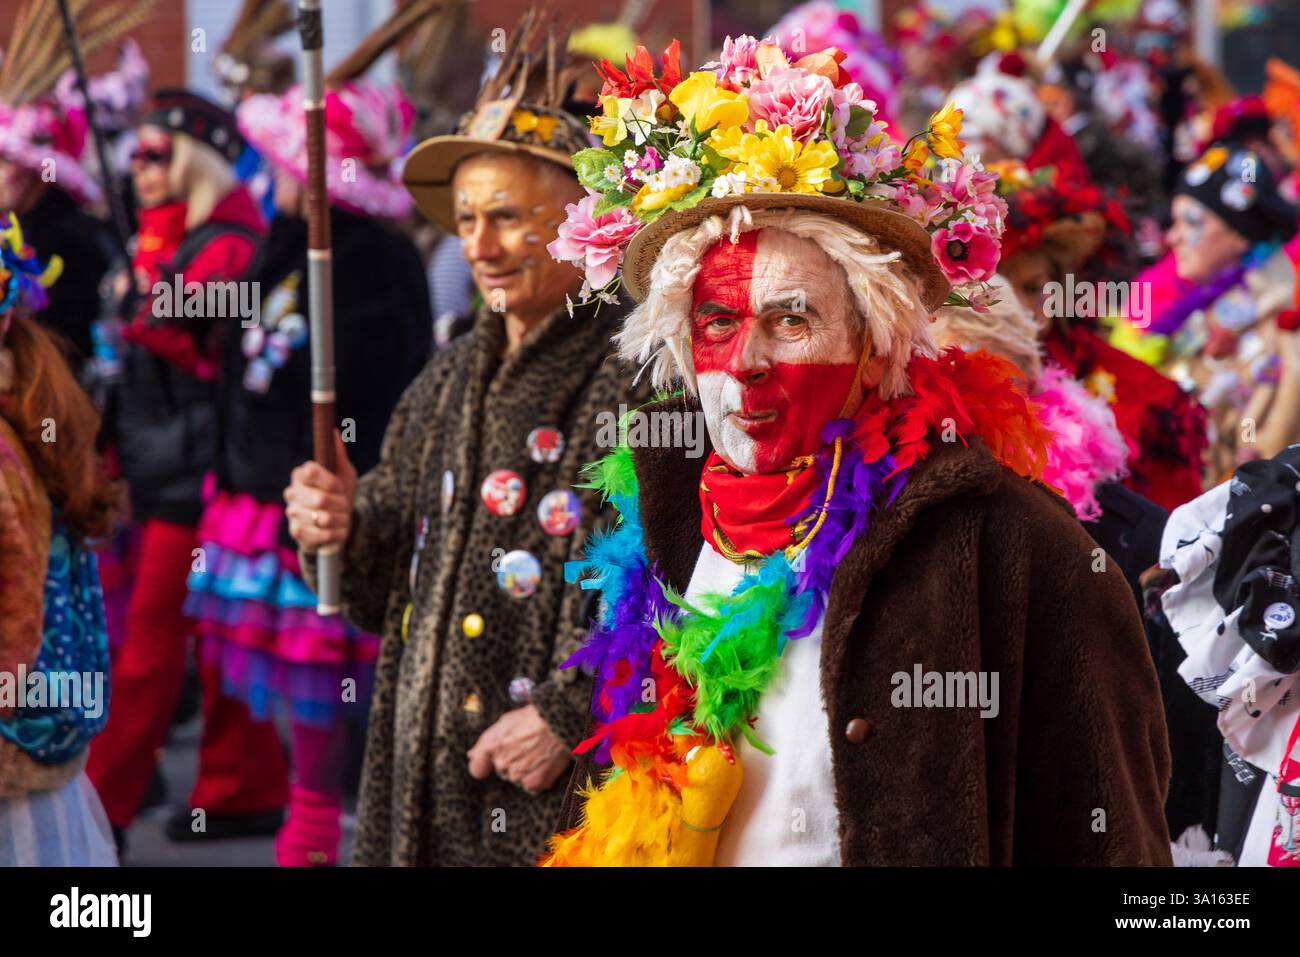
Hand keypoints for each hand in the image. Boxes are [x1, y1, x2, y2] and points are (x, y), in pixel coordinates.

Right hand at [284, 430, 356, 551]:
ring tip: (339, 517)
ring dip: (339, 519)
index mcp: (301, 475)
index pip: (311, 471)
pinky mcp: (296, 532)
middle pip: (320, 499)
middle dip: (339, 504)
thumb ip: (339, 455)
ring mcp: (292, 513)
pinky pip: (319, 534)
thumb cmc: (341, 495)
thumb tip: (334, 432)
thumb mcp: (345, 474)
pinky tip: (334, 530)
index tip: (340, 487)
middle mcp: (292, 492)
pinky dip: (334, 533)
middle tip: (343, 504)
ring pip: (323, 518)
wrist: (339, 524)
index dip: (331, 482)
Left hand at [466, 704, 571, 793]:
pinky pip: (531, 787)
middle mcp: (502, 764)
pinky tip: (544, 763)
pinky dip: (537, 778)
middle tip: (527, 746)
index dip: (483, 766)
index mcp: (491, 748)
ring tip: (538, 752)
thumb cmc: (534, 717)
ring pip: (517, 778)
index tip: (489, 764)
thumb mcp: (506, 722)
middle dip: (511, 761)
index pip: (477, 769)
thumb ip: (485, 741)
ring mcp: (518, 775)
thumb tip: (471, 755)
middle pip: (502, 771)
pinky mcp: (535, 783)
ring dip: (525, 770)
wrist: (561, 722)